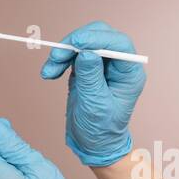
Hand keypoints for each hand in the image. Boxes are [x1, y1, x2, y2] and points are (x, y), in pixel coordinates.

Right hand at [39, 20, 145, 166]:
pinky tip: (50, 73)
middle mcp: (118, 65)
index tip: (75, 44)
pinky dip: (60, 59)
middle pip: (100, 36)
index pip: (119, 44)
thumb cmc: (101, 130)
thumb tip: (86, 52)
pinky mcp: (87, 67)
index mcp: (129, 73)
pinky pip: (73, 53)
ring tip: (49, 70)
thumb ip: (91, 78)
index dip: (97, 38)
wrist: (93, 143)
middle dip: (76, 42)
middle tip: (57, 56)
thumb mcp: (95, 105)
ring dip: (64, 51)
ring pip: (84, 42)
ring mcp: (102, 64)